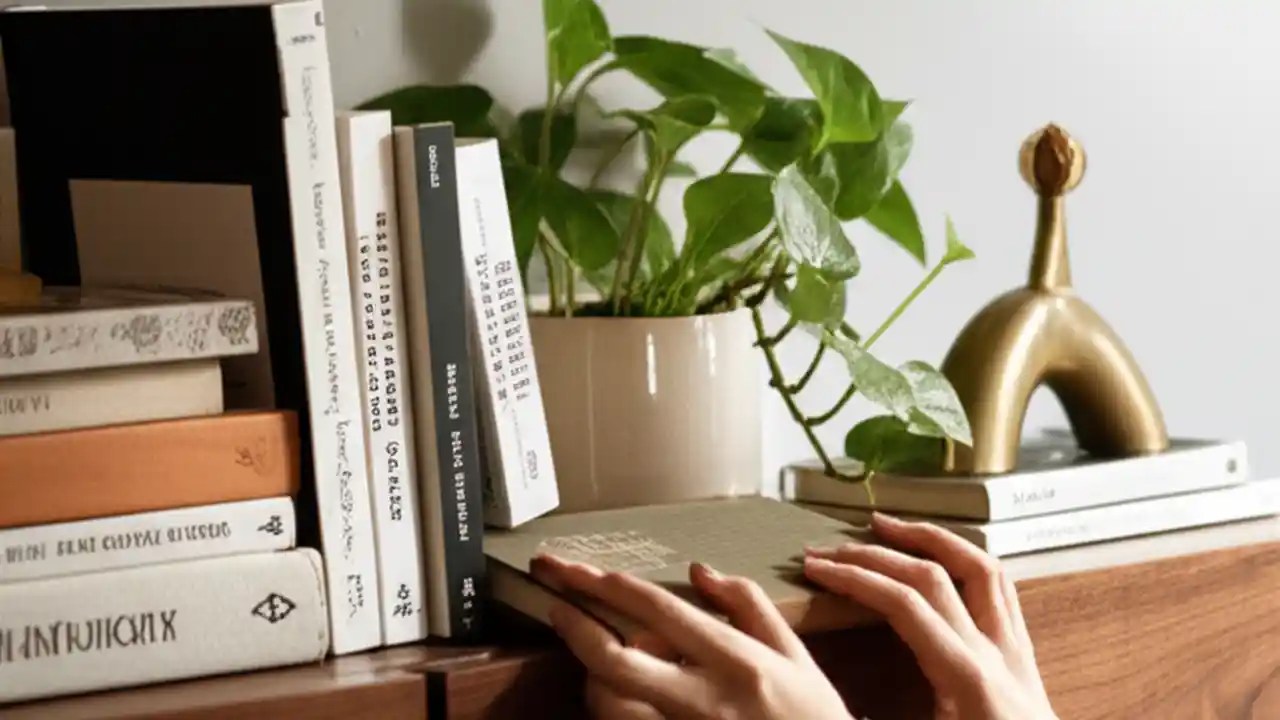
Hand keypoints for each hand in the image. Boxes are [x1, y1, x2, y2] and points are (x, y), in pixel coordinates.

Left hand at [530, 554, 850, 719]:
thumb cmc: (812, 718)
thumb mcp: (796, 656)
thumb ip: (749, 606)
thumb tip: (700, 571)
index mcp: (737, 663)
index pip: (661, 613)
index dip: (612, 588)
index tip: (580, 571)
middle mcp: (704, 701)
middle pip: (617, 663)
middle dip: (576, 628)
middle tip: (554, 602)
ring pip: (610, 703)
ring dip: (592, 673)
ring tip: (591, 647)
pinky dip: (612, 703)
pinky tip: (614, 685)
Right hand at [804, 512, 1057, 719]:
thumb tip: (830, 709)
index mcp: (968, 679)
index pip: (904, 604)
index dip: (856, 579)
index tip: (815, 569)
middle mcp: (996, 653)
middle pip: (932, 576)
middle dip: (874, 555)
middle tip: (828, 548)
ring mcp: (1015, 651)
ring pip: (978, 567)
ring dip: (930, 539)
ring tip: (889, 525)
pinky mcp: (1024, 659)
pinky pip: (1001, 590)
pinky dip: (968, 560)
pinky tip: (944, 557)